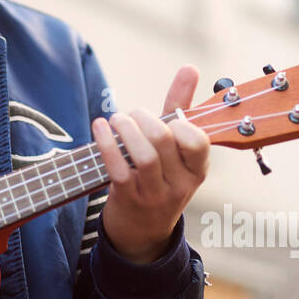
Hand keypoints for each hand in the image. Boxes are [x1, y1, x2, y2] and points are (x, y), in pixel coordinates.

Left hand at [90, 65, 210, 263]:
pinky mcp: (129, 199)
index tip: (168, 118)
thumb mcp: (176, 149)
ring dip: (125, 129)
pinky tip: (100, 128)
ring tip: (117, 119)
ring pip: (144, 156)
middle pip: (165, 141)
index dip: (181, 123)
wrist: (142, 231)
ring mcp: (155, 195)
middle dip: (144, 119)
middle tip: (132, 114)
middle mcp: (180, 184)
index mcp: (197, 169)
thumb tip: (190, 67)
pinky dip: (106, 144)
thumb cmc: (160, 177)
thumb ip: (181, 107)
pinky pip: (119, 169)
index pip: (198, 142)